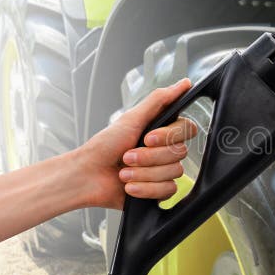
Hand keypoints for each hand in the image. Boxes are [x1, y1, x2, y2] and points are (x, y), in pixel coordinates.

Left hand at [75, 79, 197, 208]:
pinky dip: (146, 189)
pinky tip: (130, 187)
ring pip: (174, 172)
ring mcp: (163, 172)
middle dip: (149, 157)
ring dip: (144, 173)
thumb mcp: (132, 118)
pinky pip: (168, 190)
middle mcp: (165, 151)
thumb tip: (184, 83)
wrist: (87, 176)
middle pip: (180, 153)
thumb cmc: (104, 147)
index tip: (148, 138)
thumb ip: (160, 100)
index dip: (169, 136)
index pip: (187, 129)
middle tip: (127, 156)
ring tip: (124, 173)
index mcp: (161, 131)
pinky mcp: (159, 191)